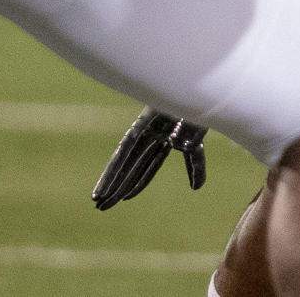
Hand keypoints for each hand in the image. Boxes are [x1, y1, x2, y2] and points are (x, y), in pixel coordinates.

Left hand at [92, 108, 207, 210]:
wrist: (203, 91)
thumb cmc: (203, 109)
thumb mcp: (197, 143)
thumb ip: (194, 165)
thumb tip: (195, 189)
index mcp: (166, 138)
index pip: (147, 167)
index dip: (136, 184)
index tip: (124, 199)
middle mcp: (152, 135)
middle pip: (131, 167)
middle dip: (117, 188)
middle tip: (100, 207)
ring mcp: (146, 128)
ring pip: (124, 162)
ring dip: (110, 183)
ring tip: (96, 200)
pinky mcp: (142, 124)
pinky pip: (125, 150)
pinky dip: (113, 170)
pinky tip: (103, 184)